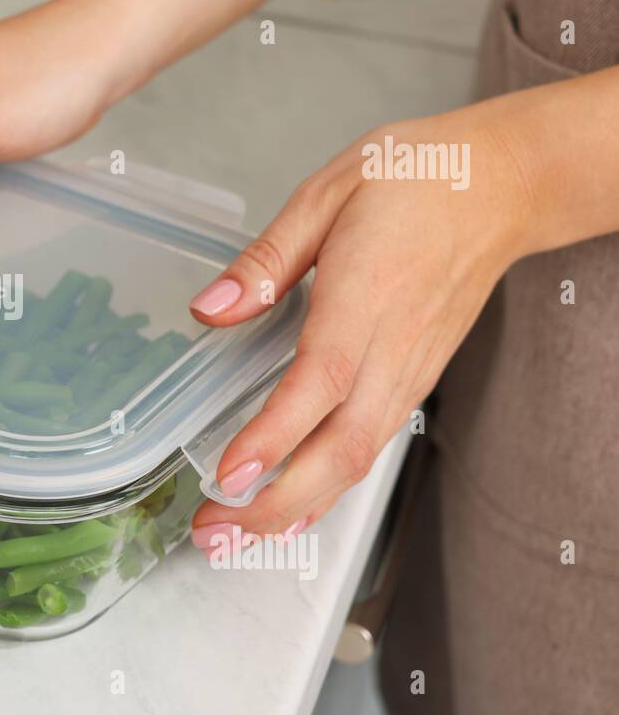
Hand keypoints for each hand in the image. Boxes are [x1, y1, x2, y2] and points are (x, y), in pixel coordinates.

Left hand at [188, 102, 537, 546]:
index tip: (229, 473)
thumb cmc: (417, 181)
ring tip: (235, 534)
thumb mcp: (326, 194)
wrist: (503, 186)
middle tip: (213, 529)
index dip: (275, 435)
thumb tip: (210, 308)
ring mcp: (410, 370)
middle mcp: (393, 347)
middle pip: (342, 446)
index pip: (319, 381)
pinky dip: (328, 486)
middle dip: (276, 501)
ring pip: (359, 458)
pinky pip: (371, 446)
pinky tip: (291, 505)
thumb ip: (265, 259)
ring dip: (297, 507)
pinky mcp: (415, 379)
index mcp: (366, 295)